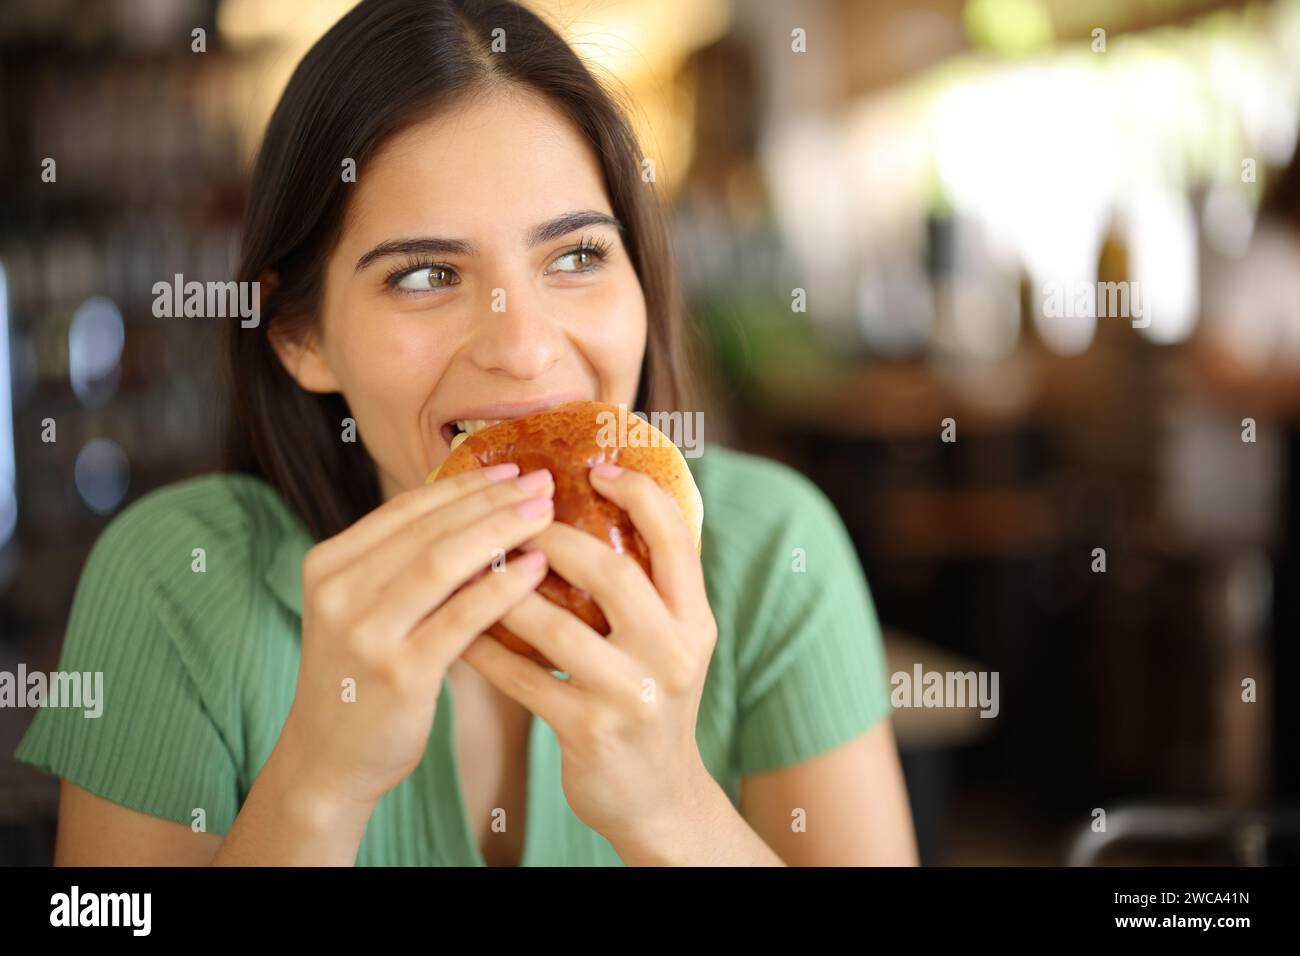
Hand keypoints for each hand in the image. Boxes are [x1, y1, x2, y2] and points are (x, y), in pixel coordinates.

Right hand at [274, 463, 555, 821]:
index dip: (462, 485)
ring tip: (546, 514)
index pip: (405, 509)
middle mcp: (339, 591)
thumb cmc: (362, 676)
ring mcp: (365, 632)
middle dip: (491, 500)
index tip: (510, 469)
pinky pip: (462, 617)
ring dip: (501, 531)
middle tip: (542, 482)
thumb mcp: (364, 609)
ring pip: (443, 563)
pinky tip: (537, 569)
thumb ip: (404, 565)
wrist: (327, 760)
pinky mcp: (399, 672)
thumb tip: (480, 513)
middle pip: (429, 528)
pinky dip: (503, 587)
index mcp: (329, 564)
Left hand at [460, 462, 719, 853]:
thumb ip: (650, 587)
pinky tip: (461, 628)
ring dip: (505, 591)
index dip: (637, 494)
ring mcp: (630, 695)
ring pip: (556, 625)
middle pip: (613, 573)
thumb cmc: (650, 701)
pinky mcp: (588, 731)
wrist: (658, 799)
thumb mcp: (672, 643)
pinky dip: (487, 649)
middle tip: (515, 519)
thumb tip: (601, 504)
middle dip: (554, 539)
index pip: (676, 538)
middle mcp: (672, 653)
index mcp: (695, 621)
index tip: (597, 466)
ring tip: (472, 564)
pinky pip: (524, 677)